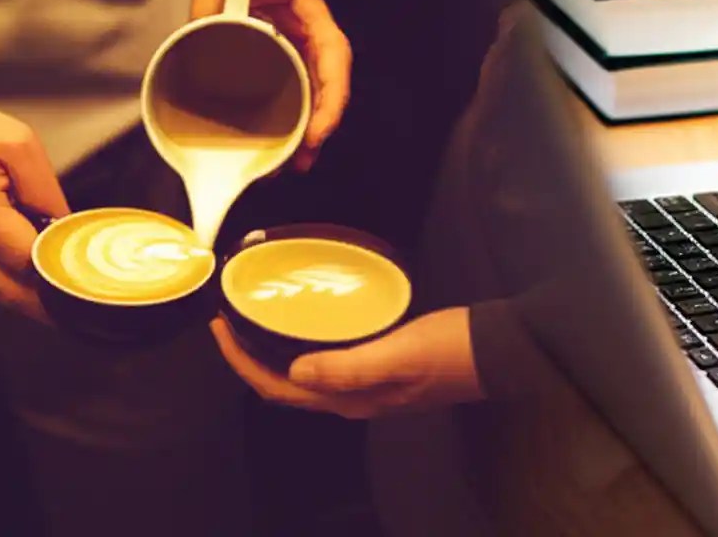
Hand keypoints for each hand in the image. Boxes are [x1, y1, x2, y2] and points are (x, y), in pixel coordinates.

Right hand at [0, 93, 68, 320]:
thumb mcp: (19, 145)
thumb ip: (46, 191)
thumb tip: (66, 228)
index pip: (28, 262)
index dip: (60, 269)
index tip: (87, 269)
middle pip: (13, 293)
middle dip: (50, 299)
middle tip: (84, 297)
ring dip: (31, 294)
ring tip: (64, 286)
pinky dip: (11, 281)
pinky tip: (34, 271)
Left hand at [192, 0, 349, 170]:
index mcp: (312, 14)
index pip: (334, 60)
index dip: (331, 99)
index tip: (317, 132)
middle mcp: (308, 38)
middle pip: (325, 90)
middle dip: (317, 130)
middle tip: (298, 164)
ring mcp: (291, 52)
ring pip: (306, 99)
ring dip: (300, 136)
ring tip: (283, 169)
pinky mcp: (270, 60)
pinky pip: (283, 95)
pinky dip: (280, 122)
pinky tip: (268, 148)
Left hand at [211, 307, 483, 418]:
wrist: (497, 351)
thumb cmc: (450, 350)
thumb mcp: (398, 353)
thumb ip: (348, 367)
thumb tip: (293, 372)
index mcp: (351, 399)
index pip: (278, 389)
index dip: (241, 363)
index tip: (220, 327)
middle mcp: (354, 399)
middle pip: (285, 387)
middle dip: (250, 358)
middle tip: (231, 321)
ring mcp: (369, 385)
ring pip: (305, 376)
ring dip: (275, 353)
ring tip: (259, 319)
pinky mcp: (382, 367)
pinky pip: (328, 362)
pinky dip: (305, 346)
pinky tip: (309, 322)